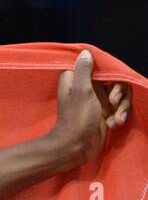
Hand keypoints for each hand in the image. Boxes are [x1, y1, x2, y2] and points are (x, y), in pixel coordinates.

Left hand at [49, 50, 131, 167]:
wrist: (76, 147)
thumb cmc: (77, 119)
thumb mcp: (81, 91)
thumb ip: (83, 71)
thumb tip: (85, 52)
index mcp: (77, 80)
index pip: (98, 66)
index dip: (110, 72)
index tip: (111, 82)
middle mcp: (88, 88)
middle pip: (115, 79)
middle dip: (120, 92)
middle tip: (115, 101)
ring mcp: (98, 100)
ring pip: (121, 94)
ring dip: (122, 106)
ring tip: (116, 119)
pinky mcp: (106, 112)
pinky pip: (121, 107)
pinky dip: (120, 115)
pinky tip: (114, 124)